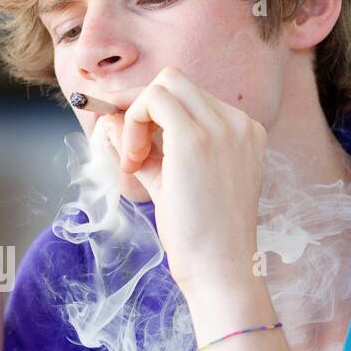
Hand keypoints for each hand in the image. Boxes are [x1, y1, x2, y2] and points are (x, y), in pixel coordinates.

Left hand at [98, 66, 267, 298]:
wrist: (220, 268)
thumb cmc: (200, 236)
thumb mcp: (173, 183)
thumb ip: (146, 151)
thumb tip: (108, 122)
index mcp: (242, 132)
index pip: (189, 98)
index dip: (150, 113)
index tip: (132, 145)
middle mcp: (237, 123)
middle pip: (174, 81)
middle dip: (137, 105)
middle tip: (125, 146)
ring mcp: (221, 127)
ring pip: (162, 84)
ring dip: (134, 116)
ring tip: (133, 162)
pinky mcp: (195, 138)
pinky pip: (151, 101)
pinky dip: (131, 124)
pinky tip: (133, 163)